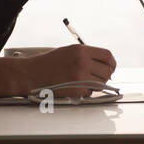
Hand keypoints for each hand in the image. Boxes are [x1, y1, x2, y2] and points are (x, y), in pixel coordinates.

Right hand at [0, 44, 117, 98]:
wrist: (32, 74)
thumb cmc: (48, 63)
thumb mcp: (69, 51)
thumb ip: (87, 55)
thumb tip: (104, 64)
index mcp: (81, 50)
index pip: (107, 56)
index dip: (111, 63)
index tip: (110, 67)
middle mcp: (82, 62)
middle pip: (107, 71)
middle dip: (105, 76)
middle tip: (99, 78)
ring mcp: (80, 77)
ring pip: (101, 83)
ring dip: (96, 84)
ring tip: (84, 82)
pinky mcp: (76, 90)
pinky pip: (90, 92)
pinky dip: (86, 92)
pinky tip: (76, 87)